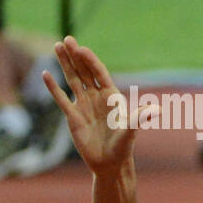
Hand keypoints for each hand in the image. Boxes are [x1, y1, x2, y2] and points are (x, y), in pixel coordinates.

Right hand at [42, 37, 145, 174]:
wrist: (110, 163)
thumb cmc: (123, 147)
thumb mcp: (131, 131)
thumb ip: (140, 118)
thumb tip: (157, 109)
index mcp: (111, 97)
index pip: (99, 73)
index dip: (90, 60)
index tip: (81, 49)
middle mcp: (96, 97)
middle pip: (84, 71)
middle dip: (76, 56)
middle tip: (66, 39)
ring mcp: (83, 105)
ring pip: (73, 79)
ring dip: (65, 64)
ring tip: (57, 47)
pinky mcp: (72, 116)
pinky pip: (61, 98)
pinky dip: (53, 87)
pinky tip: (45, 74)